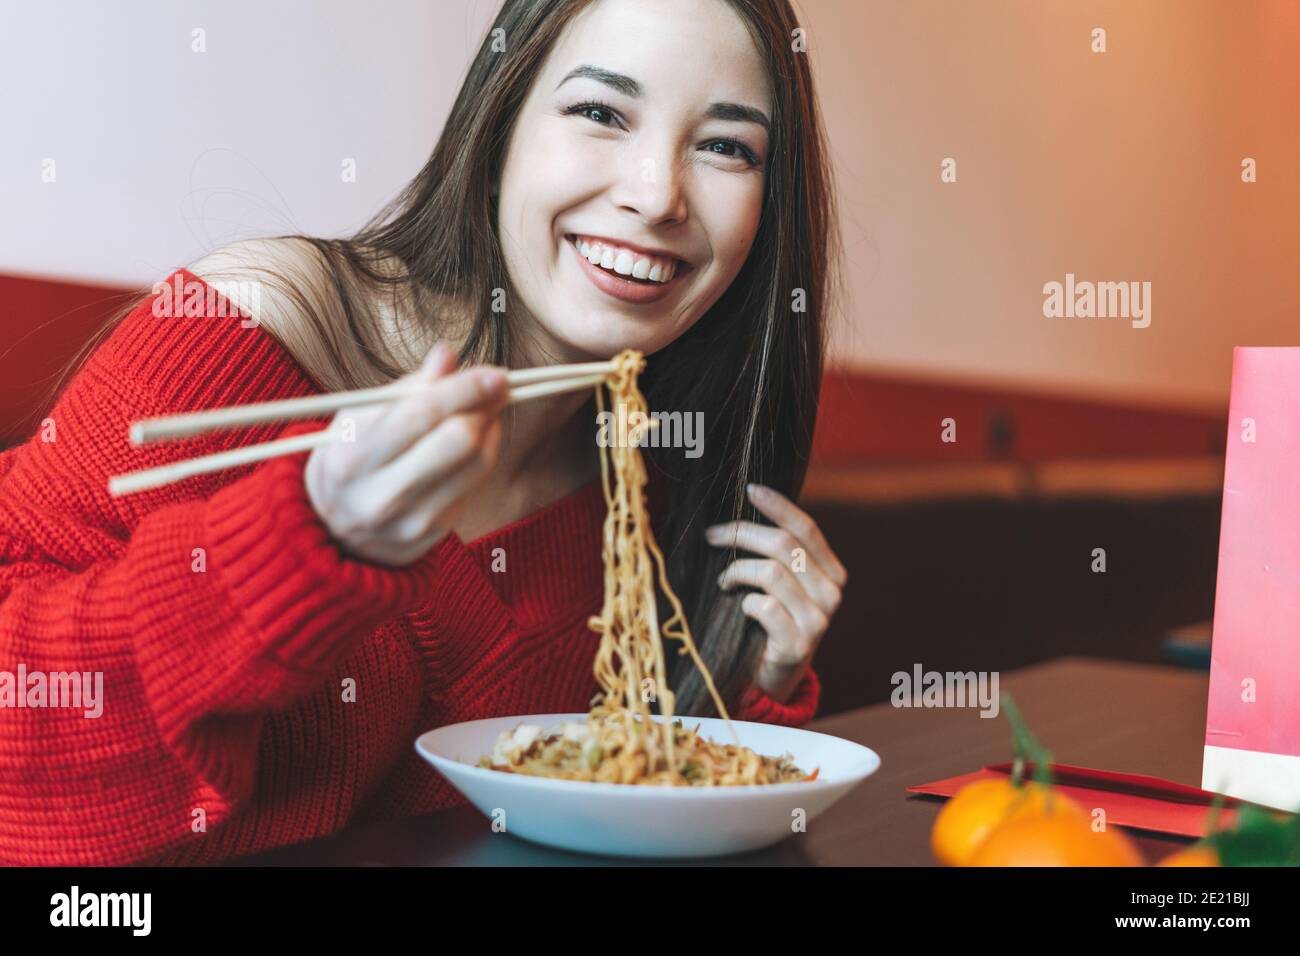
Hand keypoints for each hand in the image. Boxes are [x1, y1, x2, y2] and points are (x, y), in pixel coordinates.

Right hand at [304, 342, 507, 565]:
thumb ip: (407, 388)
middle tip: (496, 388)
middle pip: (459, 441)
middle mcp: (382, 495)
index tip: (495, 373)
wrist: (333, 529)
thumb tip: (447, 355)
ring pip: (478, 464)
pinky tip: (476, 440)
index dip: (465, 389)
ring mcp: (412, 520)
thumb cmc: (349, 458)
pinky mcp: (436, 532)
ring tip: (486, 410)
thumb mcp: (358, 417)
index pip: (422, 414)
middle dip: (485, 407)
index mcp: (353, 457)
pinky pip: (476, 484)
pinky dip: (484, 454)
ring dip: (492, 428)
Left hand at [705, 483, 846, 700]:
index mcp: (832, 573)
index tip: (750, 489)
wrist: (773, 675)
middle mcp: (831, 594)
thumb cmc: (771, 620)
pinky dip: (743, 602)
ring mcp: (818, 621)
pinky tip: (739, 608)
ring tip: (724, 581)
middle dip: (742, 534)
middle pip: (784, 546)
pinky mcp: (798, 645)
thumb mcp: (783, 583)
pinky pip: (762, 606)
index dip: (778, 505)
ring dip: (736, 571)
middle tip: (714, 536)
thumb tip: (748, 505)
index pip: (807, 529)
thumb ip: (779, 553)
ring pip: (770, 573)